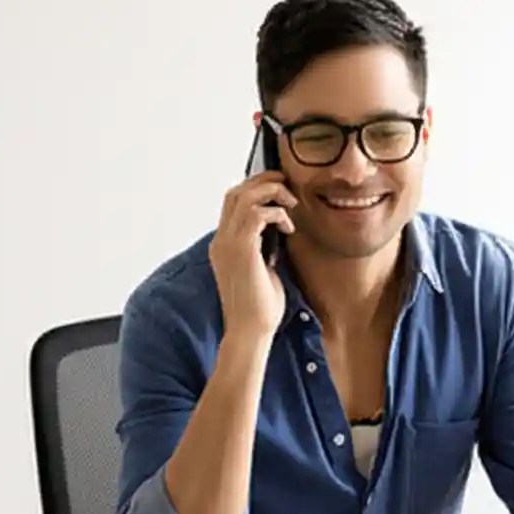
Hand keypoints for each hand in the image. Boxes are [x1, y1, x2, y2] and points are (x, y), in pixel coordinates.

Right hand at [210, 171, 297, 336]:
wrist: (250, 331)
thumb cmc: (260, 308)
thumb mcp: (263, 270)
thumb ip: (265, 249)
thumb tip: (280, 232)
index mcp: (224, 246)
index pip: (232, 204)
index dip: (255, 190)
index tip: (279, 191)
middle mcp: (221, 241)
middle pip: (235, 192)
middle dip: (263, 182)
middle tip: (286, 184)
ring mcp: (227, 243)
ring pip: (243, 196)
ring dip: (271, 193)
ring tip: (291, 203)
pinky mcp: (241, 249)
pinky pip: (256, 214)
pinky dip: (275, 213)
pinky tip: (288, 227)